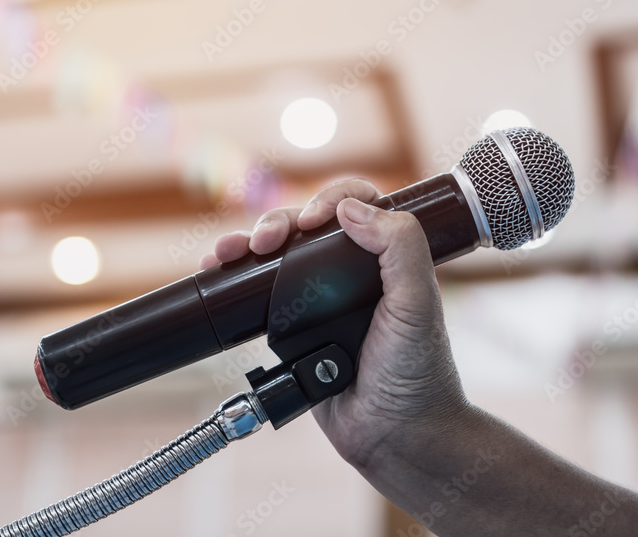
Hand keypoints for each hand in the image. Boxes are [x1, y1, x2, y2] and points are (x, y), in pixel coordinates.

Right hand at [200, 180, 468, 470]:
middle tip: (264, 241)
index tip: (314, 221)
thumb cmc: (418, 374)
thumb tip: (352, 209)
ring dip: (247, 244)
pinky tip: (219, 272)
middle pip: (306, 226)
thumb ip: (401, 249)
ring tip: (225, 253)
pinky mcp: (292, 331)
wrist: (393, 436)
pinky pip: (260, 296)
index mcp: (386, 259)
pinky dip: (236, 279)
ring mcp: (319, 302)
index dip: (331, 200)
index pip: (358, 206)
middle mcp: (351, 274)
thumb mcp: (419, 304)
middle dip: (277, 222)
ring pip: (278, 256)